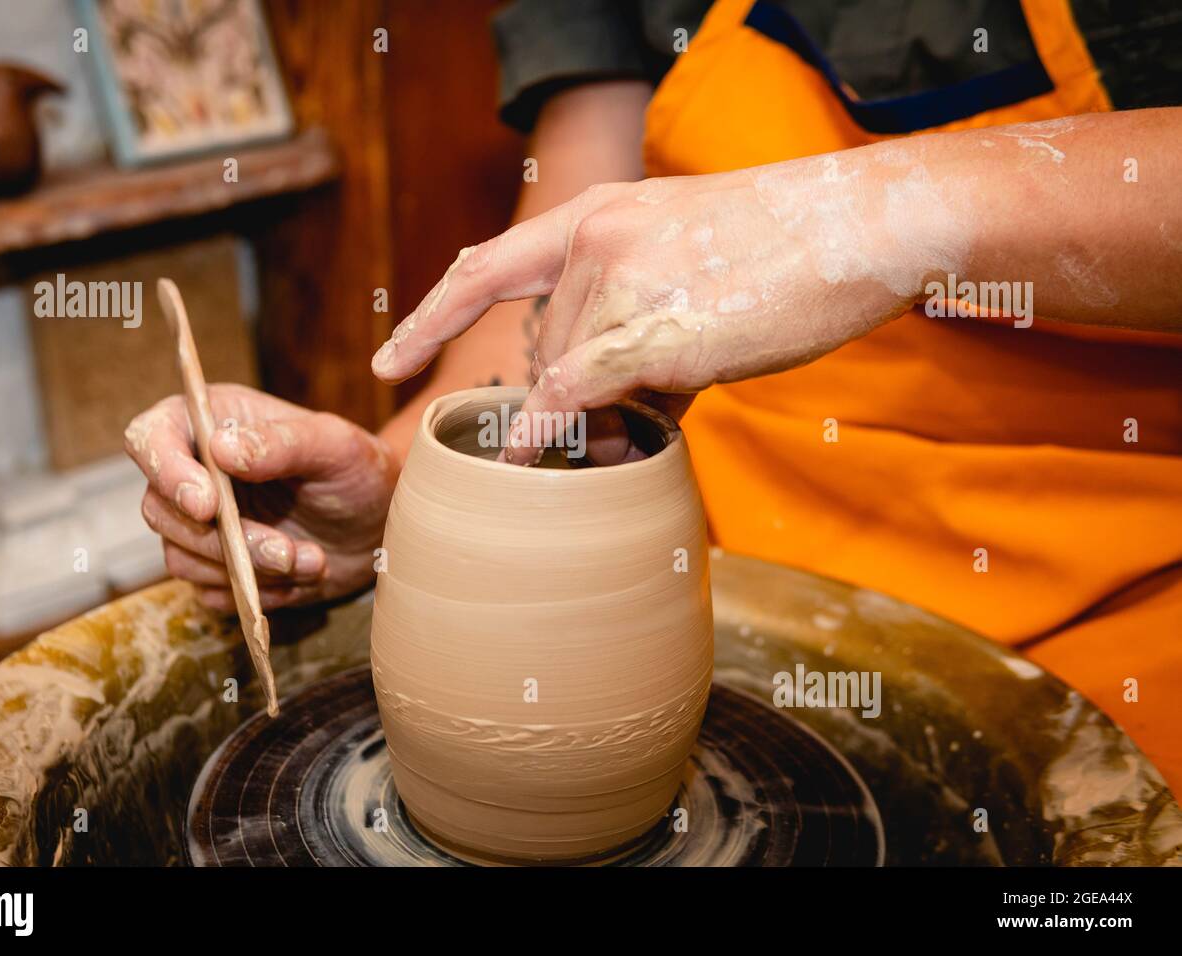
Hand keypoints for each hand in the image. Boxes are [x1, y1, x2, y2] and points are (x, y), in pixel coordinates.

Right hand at [124, 383, 397, 609]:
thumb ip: (281, 443)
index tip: (207, 505)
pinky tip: (300, 577)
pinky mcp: (216, 567)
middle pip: (160, 510)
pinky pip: (210, 592)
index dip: (165, 471)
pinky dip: (256, 593)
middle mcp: (196, 471)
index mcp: (212, 422)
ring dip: (249, 569)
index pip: (150, 438)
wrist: (379, 525)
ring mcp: (202, 523)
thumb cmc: (358, 471)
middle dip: (226, 539)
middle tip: (287, 551)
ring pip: (182, 557)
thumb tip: (221, 450)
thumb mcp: (334, 446)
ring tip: (311, 561)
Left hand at [372, 148, 952, 461]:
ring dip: (611, 411)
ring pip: (575, 377)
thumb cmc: (783, 253)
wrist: (857, 224)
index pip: (487, 266)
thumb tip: (603, 424)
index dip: (433, 317)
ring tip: (688, 384)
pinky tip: (545, 458)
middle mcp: (593, 238)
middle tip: (639, 414)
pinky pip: (580, 395)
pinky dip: (554, 434)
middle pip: (548, 347)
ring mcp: (617, 280)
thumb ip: (631, 331)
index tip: (389, 360)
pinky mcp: (650, 328)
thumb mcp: (688, 270)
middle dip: (576, 392)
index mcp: (596, 215)